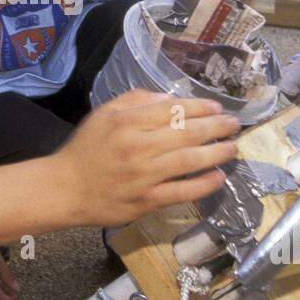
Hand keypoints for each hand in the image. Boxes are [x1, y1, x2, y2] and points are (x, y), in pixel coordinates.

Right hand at [52, 90, 241, 225]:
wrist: (65, 189)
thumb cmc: (86, 148)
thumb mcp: (104, 113)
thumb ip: (136, 100)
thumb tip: (170, 98)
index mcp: (127, 122)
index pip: (173, 109)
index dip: (200, 107)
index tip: (217, 108)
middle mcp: (138, 147)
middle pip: (187, 133)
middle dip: (216, 126)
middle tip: (235, 124)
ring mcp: (144, 176)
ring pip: (189, 161)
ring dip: (216, 153)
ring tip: (233, 147)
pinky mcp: (147, 201)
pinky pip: (182, 192)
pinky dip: (203, 185)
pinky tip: (219, 177)